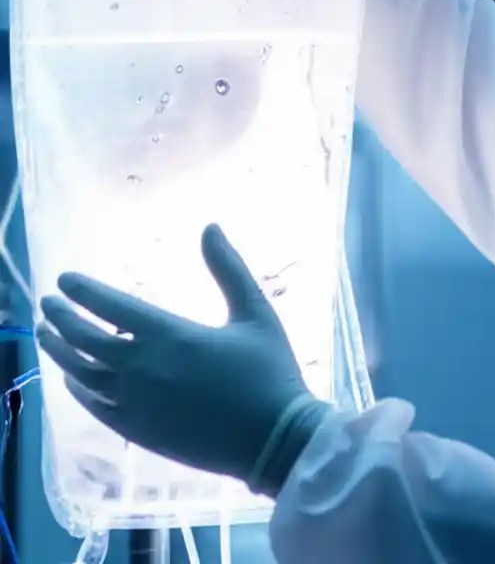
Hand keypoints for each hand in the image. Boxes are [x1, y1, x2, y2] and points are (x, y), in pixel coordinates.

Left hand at [35, 224, 323, 493]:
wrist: (274, 439)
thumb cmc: (270, 372)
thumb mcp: (256, 314)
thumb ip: (229, 269)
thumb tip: (210, 227)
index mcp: (170, 335)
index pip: (108, 305)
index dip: (81, 290)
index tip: (65, 279)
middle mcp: (142, 367)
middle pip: (83, 338)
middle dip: (60, 317)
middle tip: (48, 303)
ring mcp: (134, 402)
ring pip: (79, 371)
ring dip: (59, 349)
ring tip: (48, 335)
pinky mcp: (136, 430)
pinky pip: (92, 405)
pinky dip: (75, 387)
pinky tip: (71, 377)